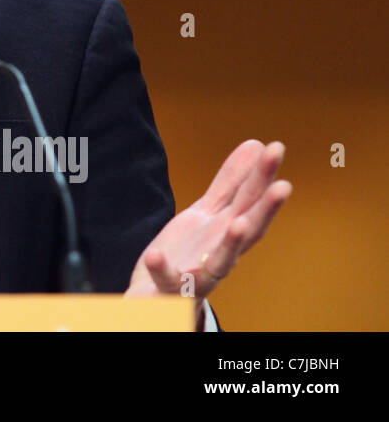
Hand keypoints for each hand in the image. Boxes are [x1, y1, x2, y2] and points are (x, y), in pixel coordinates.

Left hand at [126, 139, 290, 324]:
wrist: (161, 292)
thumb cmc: (192, 251)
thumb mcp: (210, 212)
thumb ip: (230, 183)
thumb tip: (256, 145)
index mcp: (229, 230)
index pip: (250, 202)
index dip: (262, 178)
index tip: (273, 149)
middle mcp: (222, 252)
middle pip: (247, 229)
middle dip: (264, 209)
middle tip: (283, 186)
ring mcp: (200, 272)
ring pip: (221, 261)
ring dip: (232, 244)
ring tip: (239, 224)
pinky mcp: (173, 287)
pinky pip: (167, 279)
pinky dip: (163, 269)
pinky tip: (155, 256)